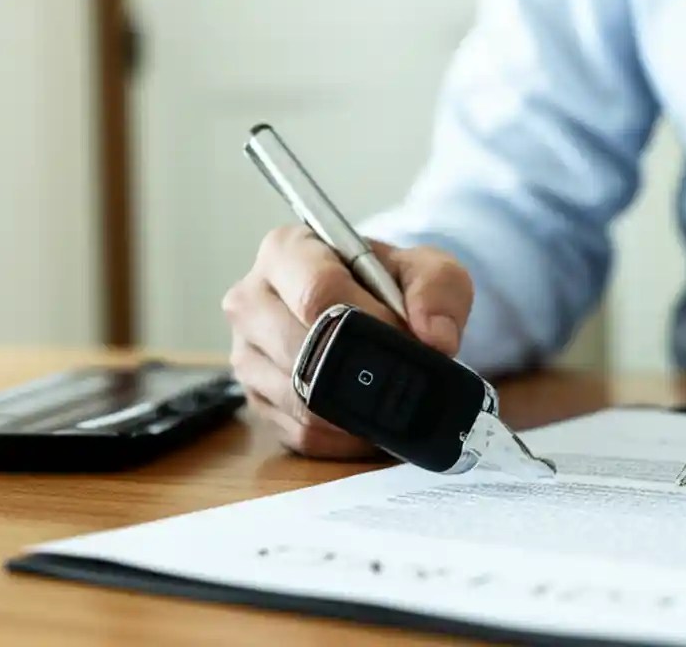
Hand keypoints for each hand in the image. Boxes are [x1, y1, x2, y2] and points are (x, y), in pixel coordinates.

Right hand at [222, 226, 473, 457]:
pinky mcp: (257, 402)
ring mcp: (246, 354)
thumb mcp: (429, 270)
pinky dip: (344, 435)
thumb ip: (439, 290)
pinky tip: (370, 419)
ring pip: (299, 397)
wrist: (373, 312)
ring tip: (390, 394)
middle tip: (403, 371)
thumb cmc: (391, 286)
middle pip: (302, 348)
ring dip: (355, 407)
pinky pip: (301, 431)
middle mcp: (251, 300)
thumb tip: (435, 339)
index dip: (369, 321)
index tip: (404, 335)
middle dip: (361, 367)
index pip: (317, 291)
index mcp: (286, 251)